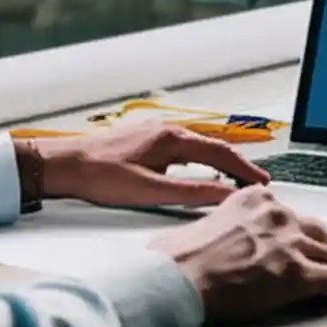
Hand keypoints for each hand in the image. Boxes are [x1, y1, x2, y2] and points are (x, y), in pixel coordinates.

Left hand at [26, 124, 270, 207]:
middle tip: (256, 182)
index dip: (245, 170)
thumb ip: (190, 193)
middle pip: (214, 147)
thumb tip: (224, 195)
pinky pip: (183, 149)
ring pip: (198, 147)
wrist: (63, 165)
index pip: (221, 154)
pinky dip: (200, 161)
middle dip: (237, 165)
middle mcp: (167, 130)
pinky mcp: (144, 142)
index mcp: (172, 138)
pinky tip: (198, 172)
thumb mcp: (150, 190)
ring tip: (235, 179)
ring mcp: (155, 134)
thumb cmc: (100, 176)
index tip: (263, 182)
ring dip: (219, 163)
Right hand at [149, 187, 326, 322]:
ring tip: (314, 284)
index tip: (279, 248)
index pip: (287, 212)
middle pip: (315, 230)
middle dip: (310, 248)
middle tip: (302, 265)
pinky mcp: (299, 274)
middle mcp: (278, 216)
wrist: (178, 280)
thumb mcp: (202, 222)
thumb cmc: (178, 259)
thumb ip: (222, 223)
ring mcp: (291, 244)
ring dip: (321, 269)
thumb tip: (213, 240)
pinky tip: (319, 298)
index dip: (285, 235)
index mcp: (255, 200)